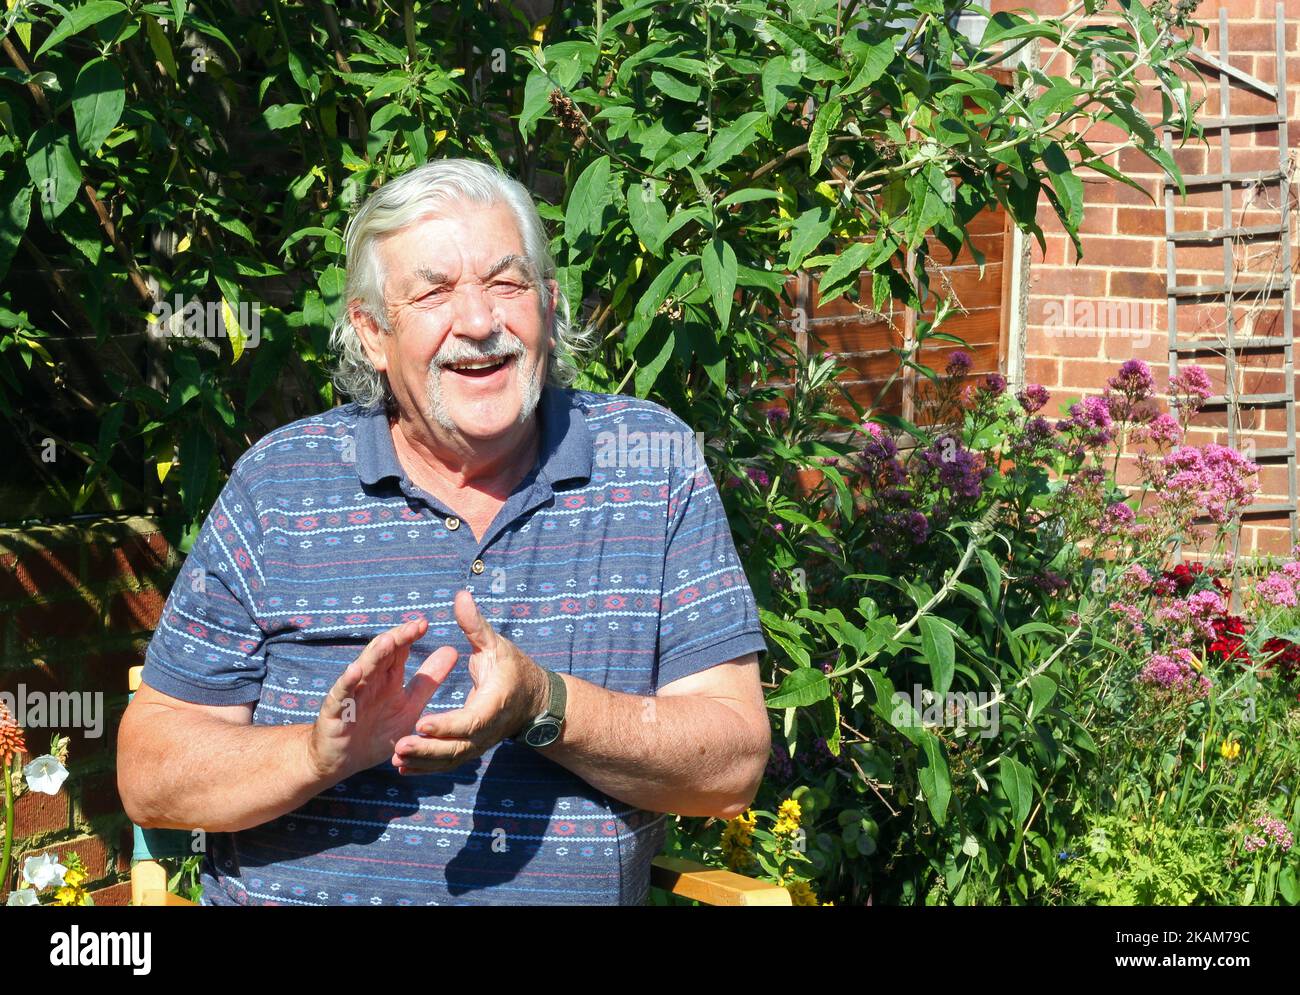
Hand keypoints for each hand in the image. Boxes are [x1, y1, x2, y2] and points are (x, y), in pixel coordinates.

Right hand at [307, 618, 457, 781]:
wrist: (342, 761)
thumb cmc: (376, 731)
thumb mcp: (409, 707)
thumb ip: (428, 682)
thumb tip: (452, 651)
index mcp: (387, 679)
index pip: (398, 651)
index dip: (410, 636)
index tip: (425, 623)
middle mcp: (370, 681)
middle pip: (382, 654)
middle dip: (397, 639)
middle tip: (414, 625)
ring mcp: (352, 695)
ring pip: (363, 670)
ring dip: (375, 656)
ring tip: (388, 641)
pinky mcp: (336, 712)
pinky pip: (341, 695)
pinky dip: (347, 683)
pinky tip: (355, 671)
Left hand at [391, 590, 548, 774]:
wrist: (534, 700)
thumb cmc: (513, 667)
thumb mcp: (495, 644)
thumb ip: (475, 625)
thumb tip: (460, 596)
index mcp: (493, 703)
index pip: (470, 721)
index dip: (446, 725)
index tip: (421, 724)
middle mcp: (487, 729)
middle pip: (457, 748)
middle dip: (428, 750)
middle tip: (399, 747)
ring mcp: (480, 743)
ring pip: (451, 760)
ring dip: (424, 763)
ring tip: (395, 760)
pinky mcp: (472, 749)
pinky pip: (449, 763)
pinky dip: (427, 768)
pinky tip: (403, 768)